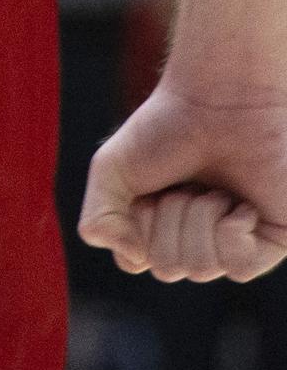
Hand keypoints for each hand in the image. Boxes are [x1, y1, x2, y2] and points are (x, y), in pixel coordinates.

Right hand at [81, 77, 286, 281]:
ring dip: (198, 218)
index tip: (146, 187)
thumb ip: (99, 221)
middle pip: (167, 268)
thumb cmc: (165, 127)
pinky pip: (238, 268)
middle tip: (184, 182)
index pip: (136, 261)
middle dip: (168, 218)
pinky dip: (230, 231)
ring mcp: (236, 243)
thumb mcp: (110, 172)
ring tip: (213, 187)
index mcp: (160, 226)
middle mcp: (198, 239)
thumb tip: (134, 259)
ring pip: (200, 268)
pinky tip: (240, 204)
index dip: (134, 226)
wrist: (219, 101)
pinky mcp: (273, 243)